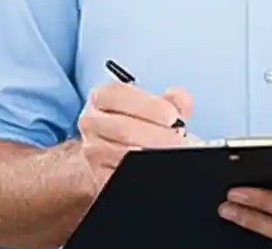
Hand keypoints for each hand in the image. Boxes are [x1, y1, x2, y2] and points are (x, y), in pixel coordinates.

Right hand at [77, 82, 191, 189]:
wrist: (110, 152)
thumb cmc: (133, 124)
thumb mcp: (148, 106)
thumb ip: (169, 100)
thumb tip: (180, 99)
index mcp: (100, 98)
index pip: (118, 95)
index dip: (149, 105)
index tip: (172, 116)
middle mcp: (91, 122)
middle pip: (124, 128)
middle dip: (158, 135)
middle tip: (180, 139)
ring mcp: (92, 150)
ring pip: (125, 155)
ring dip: (154, 155)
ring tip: (173, 153)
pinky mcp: (98, 176)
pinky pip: (123, 175)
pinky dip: (144, 170)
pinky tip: (158, 166)